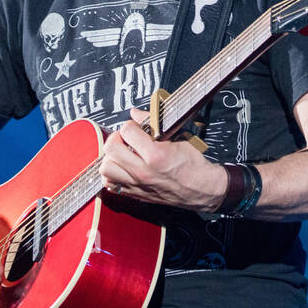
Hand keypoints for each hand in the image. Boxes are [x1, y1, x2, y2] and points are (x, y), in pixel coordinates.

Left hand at [98, 107, 227, 213]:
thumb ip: (154, 124)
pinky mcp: (136, 194)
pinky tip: (121, 169)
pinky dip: (111, 176)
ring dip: (110, 158)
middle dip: (116, 139)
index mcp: (156, 155)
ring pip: (106, 170)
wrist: (202, 189)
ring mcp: (138, 185)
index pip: (127, 131)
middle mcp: (144, 172)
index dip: (130, 125)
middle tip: (124, 138)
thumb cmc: (193, 165)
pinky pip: (110, 186)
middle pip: (111, 150)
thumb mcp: (179, 138)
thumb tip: (136, 113)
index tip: (135, 127)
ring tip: (120, 154)